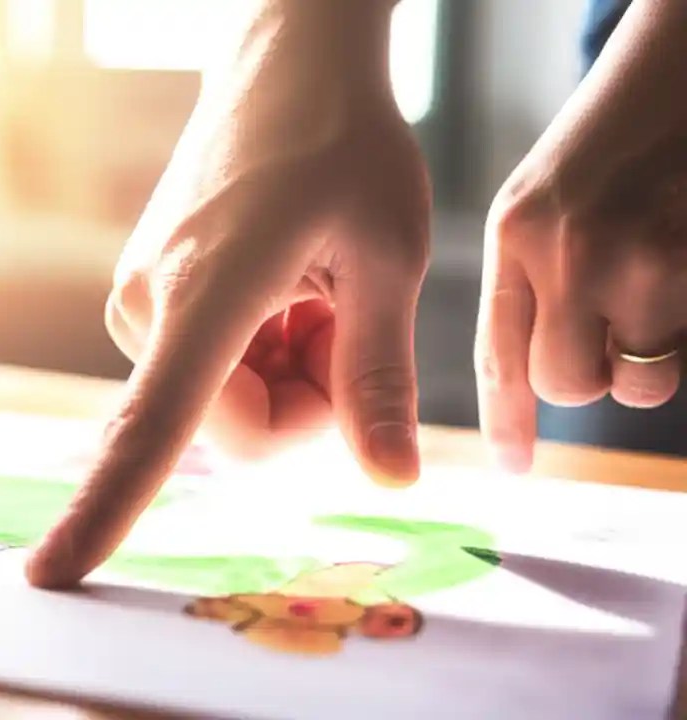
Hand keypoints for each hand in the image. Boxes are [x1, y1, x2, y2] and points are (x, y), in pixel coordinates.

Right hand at [26, 0, 429, 588]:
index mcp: (204, 295)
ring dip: (290, 371)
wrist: (286, 66)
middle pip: (236, 429)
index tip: (53, 574)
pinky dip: (264, 349)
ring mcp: (141, 303)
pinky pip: (211, 368)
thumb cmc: (344, 145)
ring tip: (316, 286)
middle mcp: (149, 307)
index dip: (104, 511)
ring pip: (226, 402)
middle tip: (346, 319)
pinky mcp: (148, 298)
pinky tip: (285, 285)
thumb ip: (378, 376)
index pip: (149, 428)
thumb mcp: (389, 259)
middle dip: (307, 402)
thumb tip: (388, 480)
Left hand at [476, 0, 686, 471]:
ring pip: (641, 382)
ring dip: (643, 360)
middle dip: (584, 379)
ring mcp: (653, 261)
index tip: (511, 468)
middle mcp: (577, 253)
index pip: (500, 354)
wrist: (679, 78)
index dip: (507, 422)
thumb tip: (539, 390)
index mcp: (518, 235)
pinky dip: (680, 333)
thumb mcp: (534, 207)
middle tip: (600, 335)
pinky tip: (674, 274)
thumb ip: (526, 288)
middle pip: (571, 386)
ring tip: (647, 290)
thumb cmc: (604, 150)